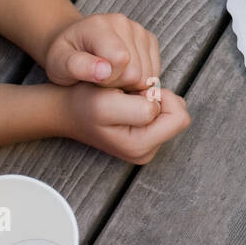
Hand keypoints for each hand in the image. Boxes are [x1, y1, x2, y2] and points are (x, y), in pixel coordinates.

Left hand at [43, 13, 161, 90]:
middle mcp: (123, 23)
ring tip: (110, 77)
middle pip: (137, 71)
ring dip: (130, 84)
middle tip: (100, 80)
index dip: (108, 80)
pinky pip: (154, 72)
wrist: (74, 43)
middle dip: (119, 84)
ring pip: (148, 74)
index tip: (92, 80)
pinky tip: (122, 74)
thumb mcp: (58, 64)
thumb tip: (104, 71)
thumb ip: (77, 67)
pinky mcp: (149, 39)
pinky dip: (139, 80)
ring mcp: (139, 29)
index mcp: (99, 25)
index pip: (121, 61)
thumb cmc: (64, 57)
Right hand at [61, 83, 189, 163]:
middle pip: (179, 114)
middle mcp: (147, 151)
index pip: (178, 116)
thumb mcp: (106, 103)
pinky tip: (128, 102)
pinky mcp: (145, 136)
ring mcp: (147, 145)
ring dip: (154, 98)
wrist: (67, 110)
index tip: (132, 94)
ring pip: (172, 111)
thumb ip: (139, 108)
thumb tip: (160, 106)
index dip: (158, 96)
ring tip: (127, 99)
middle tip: (131, 95)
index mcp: (141, 147)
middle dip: (159, 98)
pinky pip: (163, 112)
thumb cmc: (85, 104)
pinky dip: (150, 101)